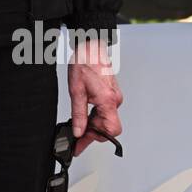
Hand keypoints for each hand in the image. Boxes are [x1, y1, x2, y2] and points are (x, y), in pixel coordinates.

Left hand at [67, 36, 123, 156]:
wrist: (90, 46)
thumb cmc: (84, 63)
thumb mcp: (76, 91)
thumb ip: (78, 114)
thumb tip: (78, 132)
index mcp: (107, 100)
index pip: (110, 130)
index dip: (95, 138)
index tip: (80, 144)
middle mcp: (115, 100)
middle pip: (107, 128)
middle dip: (92, 133)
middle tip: (76, 136)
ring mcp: (114, 97)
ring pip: (106, 120)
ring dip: (93, 124)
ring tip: (78, 123)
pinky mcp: (111, 94)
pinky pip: (106, 111)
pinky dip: (96, 116)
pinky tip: (85, 114)